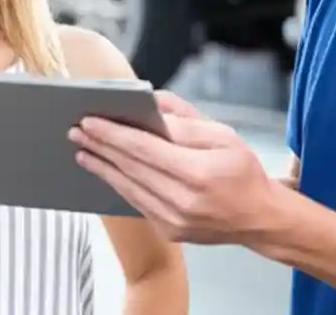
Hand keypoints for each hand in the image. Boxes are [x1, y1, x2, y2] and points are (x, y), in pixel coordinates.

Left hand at [68, 91, 282, 245]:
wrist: (259, 218)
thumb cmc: (243, 172)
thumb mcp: (224, 135)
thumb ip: (185, 121)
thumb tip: (151, 104)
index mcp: (199, 173)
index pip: (145, 149)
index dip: (114, 134)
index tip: (90, 121)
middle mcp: (183, 201)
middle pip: (131, 168)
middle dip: (101, 147)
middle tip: (76, 131)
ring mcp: (174, 221)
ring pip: (129, 188)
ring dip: (103, 167)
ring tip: (83, 150)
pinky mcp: (169, 231)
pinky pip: (137, 203)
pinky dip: (120, 184)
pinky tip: (107, 170)